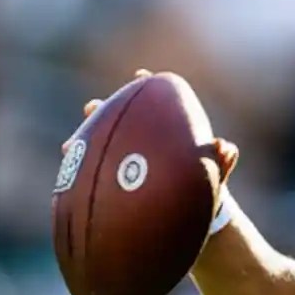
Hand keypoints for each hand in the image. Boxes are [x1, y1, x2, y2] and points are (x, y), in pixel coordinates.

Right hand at [62, 69, 239, 184]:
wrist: (196, 218)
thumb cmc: (207, 188)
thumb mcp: (217, 175)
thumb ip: (223, 161)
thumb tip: (225, 146)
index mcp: (166, 134)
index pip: (154, 104)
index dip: (146, 87)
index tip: (140, 77)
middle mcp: (142, 145)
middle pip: (117, 121)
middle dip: (102, 112)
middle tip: (92, 108)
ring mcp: (127, 163)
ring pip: (100, 149)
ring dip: (83, 145)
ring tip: (70, 147)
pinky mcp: (118, 185)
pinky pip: (98, 180)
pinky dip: (84, 179)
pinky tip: (70, 183)